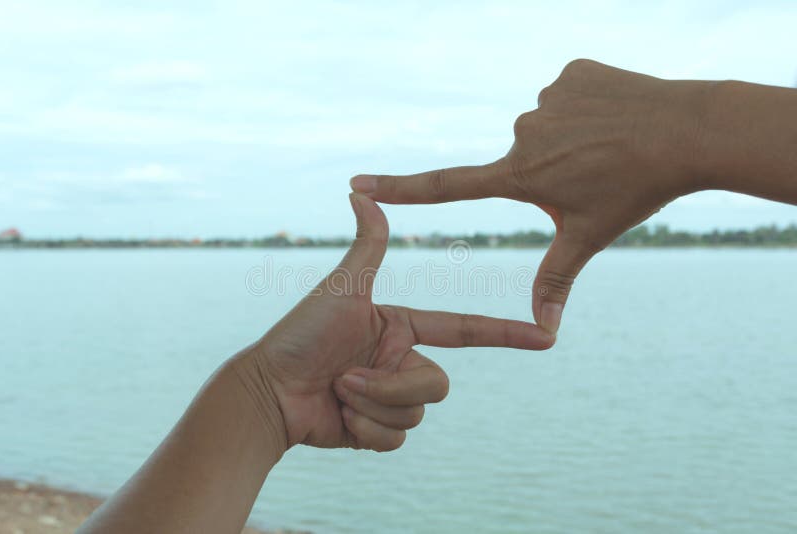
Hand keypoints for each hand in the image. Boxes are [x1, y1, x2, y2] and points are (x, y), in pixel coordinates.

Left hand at [233, 194, 553, 452]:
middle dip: (393, 385)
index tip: (545, 335)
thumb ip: (366, 245)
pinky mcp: (377, 431)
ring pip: (416, 413)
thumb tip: (361, 192)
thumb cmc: (299, 333)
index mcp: (402, 329)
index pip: (463, 330)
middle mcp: (401, 362)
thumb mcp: (340, 288)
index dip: (504, 334)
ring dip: (371, 405)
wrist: (269, 391)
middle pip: (437, 384)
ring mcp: (390, 398)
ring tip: (337, 392)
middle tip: (347, 378)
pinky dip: (365, 431)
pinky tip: (338, 420)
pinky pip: (396, 438)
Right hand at [349, 59, 712, 334]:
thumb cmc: (635, 191)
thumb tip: (544, 333)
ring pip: (548, 125)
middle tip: (595, 173)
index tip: (358, 182)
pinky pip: (567, 95)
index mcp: (520, 176)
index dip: (400, 188)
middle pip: (525, 158)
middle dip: (552, 167)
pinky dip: (586, 107)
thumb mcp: (589, 237)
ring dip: (570, 136)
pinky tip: (614, 116)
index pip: (446, 186)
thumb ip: (555, 280)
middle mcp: (523, 134)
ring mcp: (546, 100)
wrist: (687, 132)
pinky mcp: (570, 73)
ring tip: (609, 145)